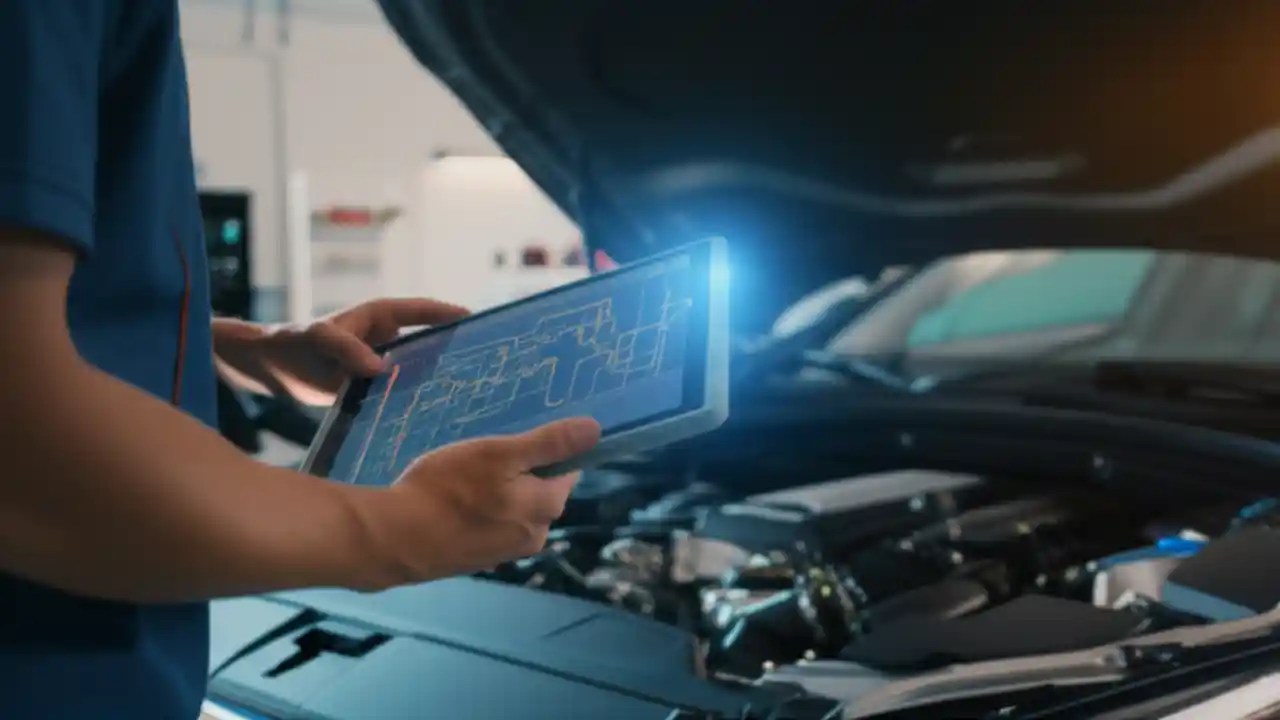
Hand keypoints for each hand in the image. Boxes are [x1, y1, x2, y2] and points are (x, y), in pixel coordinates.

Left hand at [214, 298, 468, 404]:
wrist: (269, 368)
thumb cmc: (292, 342)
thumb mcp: (317, 339)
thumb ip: (345, 349)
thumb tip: (381, 367)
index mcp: (379, 317)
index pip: (422, 311)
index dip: (449, 315)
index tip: (476, 320)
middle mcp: (386, 338)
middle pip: (428, 340)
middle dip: (453, 348)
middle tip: (485, 361)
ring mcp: (381, 363)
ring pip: (417, 367)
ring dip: (437, 377)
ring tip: (468, 391)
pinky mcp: (373, 387)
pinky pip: (400, 390)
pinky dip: (415, 399)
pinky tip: (431, 416)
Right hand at [358, 417, 601, 582]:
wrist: (394, 538)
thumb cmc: (449, 488)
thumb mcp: (500, 453)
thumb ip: (549, 443)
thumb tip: (597, 430)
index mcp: (546, 508)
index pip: (565, 473)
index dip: (546, 453)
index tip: (518, 441)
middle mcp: (533, 537)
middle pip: (539, 494)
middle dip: (520, 475)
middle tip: (485, 457)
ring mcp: (504, 553)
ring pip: (513, 511)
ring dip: (497, 494)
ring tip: (465, 477)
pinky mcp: (476, 560)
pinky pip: (490, 527)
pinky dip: (479, 513)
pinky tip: (453, 502)